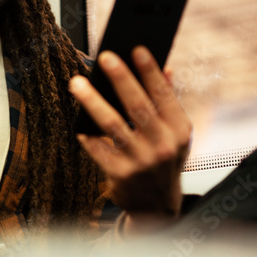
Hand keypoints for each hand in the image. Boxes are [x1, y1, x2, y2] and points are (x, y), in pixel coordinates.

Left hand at [69, 47, 191, 233]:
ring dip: (92, 102)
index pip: (164, 95)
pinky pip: (98, 148)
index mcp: (179, 130)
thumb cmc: (163, 161)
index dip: (150, 71)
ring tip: (76, 83)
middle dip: (121, 79)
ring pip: (112, 125)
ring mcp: (141, 161)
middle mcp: (163, 145)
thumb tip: (166, 69)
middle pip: (138, 106)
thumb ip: (169, 102)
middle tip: (105, 57)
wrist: (156, 207)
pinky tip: (77, 120)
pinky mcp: (120, 175)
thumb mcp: (176, 134)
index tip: (137, 49)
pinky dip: (87, 134)